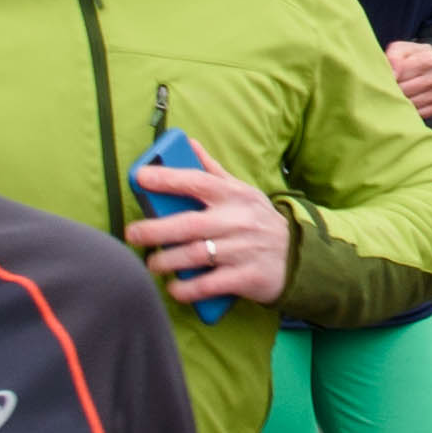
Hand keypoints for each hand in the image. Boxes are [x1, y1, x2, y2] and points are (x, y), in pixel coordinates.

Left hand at [125, 160, 291, 307]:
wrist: (299, 257)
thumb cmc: (259, 221)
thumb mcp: (243, 192)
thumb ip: (213, 171)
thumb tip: (189, 144)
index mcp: (233, 195)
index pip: (196, 181)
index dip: (167, 178)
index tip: (141, 177)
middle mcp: (236, 221)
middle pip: (188, 224)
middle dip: (154, 230)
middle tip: (132, 234)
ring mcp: (241, 250)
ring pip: (194, 255)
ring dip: (166, 261)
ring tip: (152, 264)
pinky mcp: (245, 278)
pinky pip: (209, 285)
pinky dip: (187, 289)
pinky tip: (173, 288)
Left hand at [384, 38, 431, 119]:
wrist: (424, 64)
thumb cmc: (409, 58)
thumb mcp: (400, 49)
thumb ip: (394, 57)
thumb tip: (394, 74)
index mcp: (430, 59)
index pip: (404, 73)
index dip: (391, 78)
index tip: (386, 79)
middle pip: (408, 89)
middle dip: (394, 91)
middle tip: (387, 89)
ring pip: (414, 103)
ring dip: (401, 102)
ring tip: (395, 96)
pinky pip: (422, 113)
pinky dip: (411, 111)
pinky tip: (405, 104)